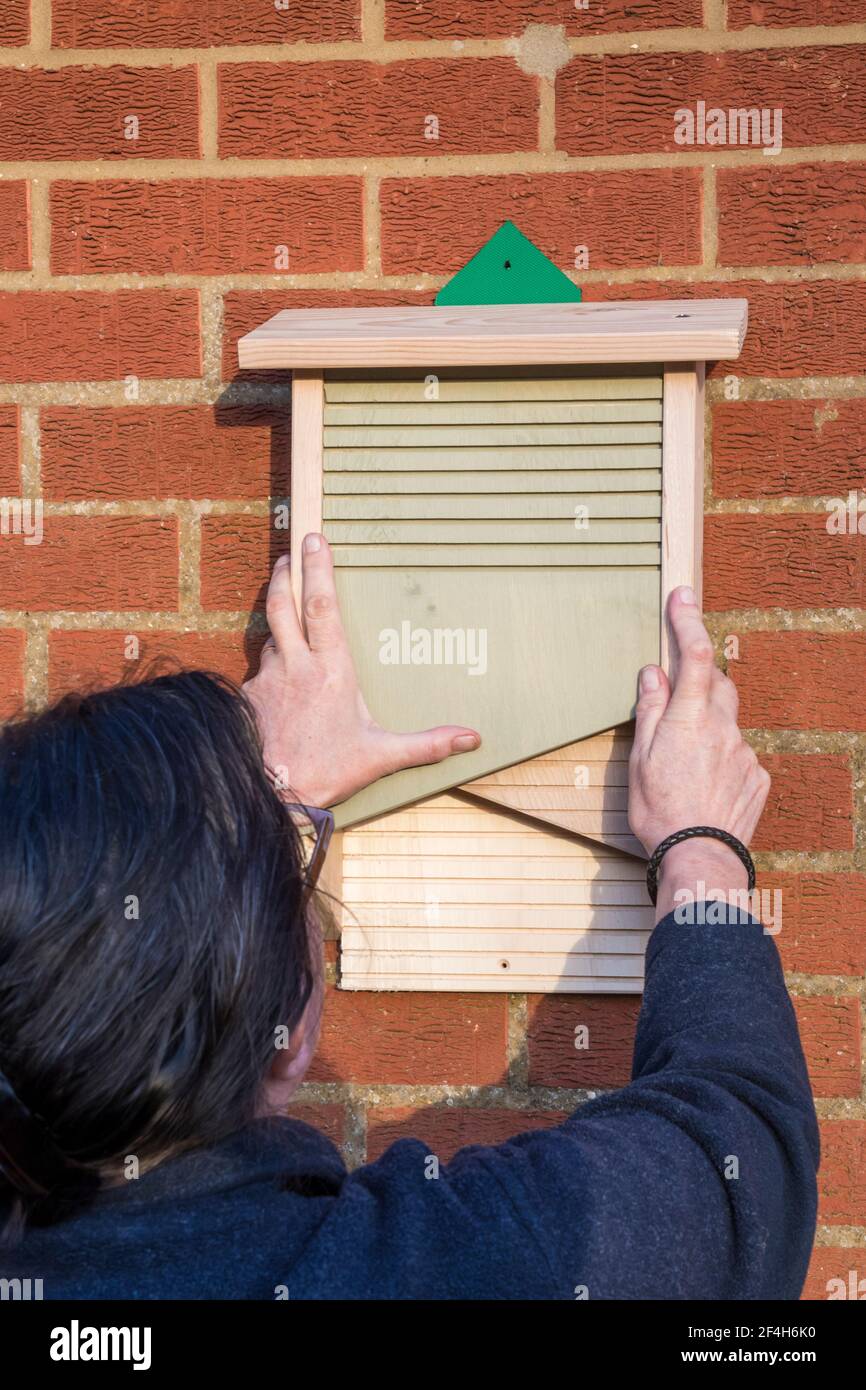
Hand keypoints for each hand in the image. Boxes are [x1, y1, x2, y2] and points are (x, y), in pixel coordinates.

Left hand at [243, 534, 480, 807]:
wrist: (270, 794)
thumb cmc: (325, 772)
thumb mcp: (381, 755)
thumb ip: (426, 743)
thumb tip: (470, 739)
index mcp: (331, 669)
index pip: (322, 605)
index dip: (318, 568)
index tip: (314, 539)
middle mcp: (295, 665)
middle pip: (285, 603)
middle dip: (286, 573)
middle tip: (289, 554)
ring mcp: (267, 679)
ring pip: (270, 637)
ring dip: (276, 621)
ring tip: (285, 613)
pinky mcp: (247, 697)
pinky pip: (258, 671)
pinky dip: (268, 666)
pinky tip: (274, 678)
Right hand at [628, 587, 769, 908]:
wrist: (700, 857)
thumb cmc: (660, 811)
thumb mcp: (639, 759)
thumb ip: (650, 711)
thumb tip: (653, 674)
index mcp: (689, 718)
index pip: (694, 655)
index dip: (688, 620)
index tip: (683, 596)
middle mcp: (723, 728)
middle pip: (717, 684)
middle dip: (698, 680)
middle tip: (675, 700)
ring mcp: (745, 752)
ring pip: (727, 722)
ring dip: (707, 727)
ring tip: (685, 764)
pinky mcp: (757, 777)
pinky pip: (738, 753)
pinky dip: (721, 757)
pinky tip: (704, 784)